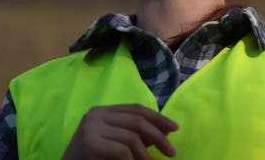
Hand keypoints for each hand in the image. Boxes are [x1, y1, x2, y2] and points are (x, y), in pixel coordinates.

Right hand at [61, 104, 178, 159]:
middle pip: (137, 120)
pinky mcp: (89, 143)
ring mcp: (91, 127)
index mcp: (102, 111)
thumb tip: (166, 131)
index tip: (175, 128)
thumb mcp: (117, 144)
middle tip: (172, 152)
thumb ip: (137, 136)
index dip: (158, 117)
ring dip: (146, 155)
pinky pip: (122, 151)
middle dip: (158, 136)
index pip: (136, 108)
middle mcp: (96, 114)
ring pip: (132, 137)